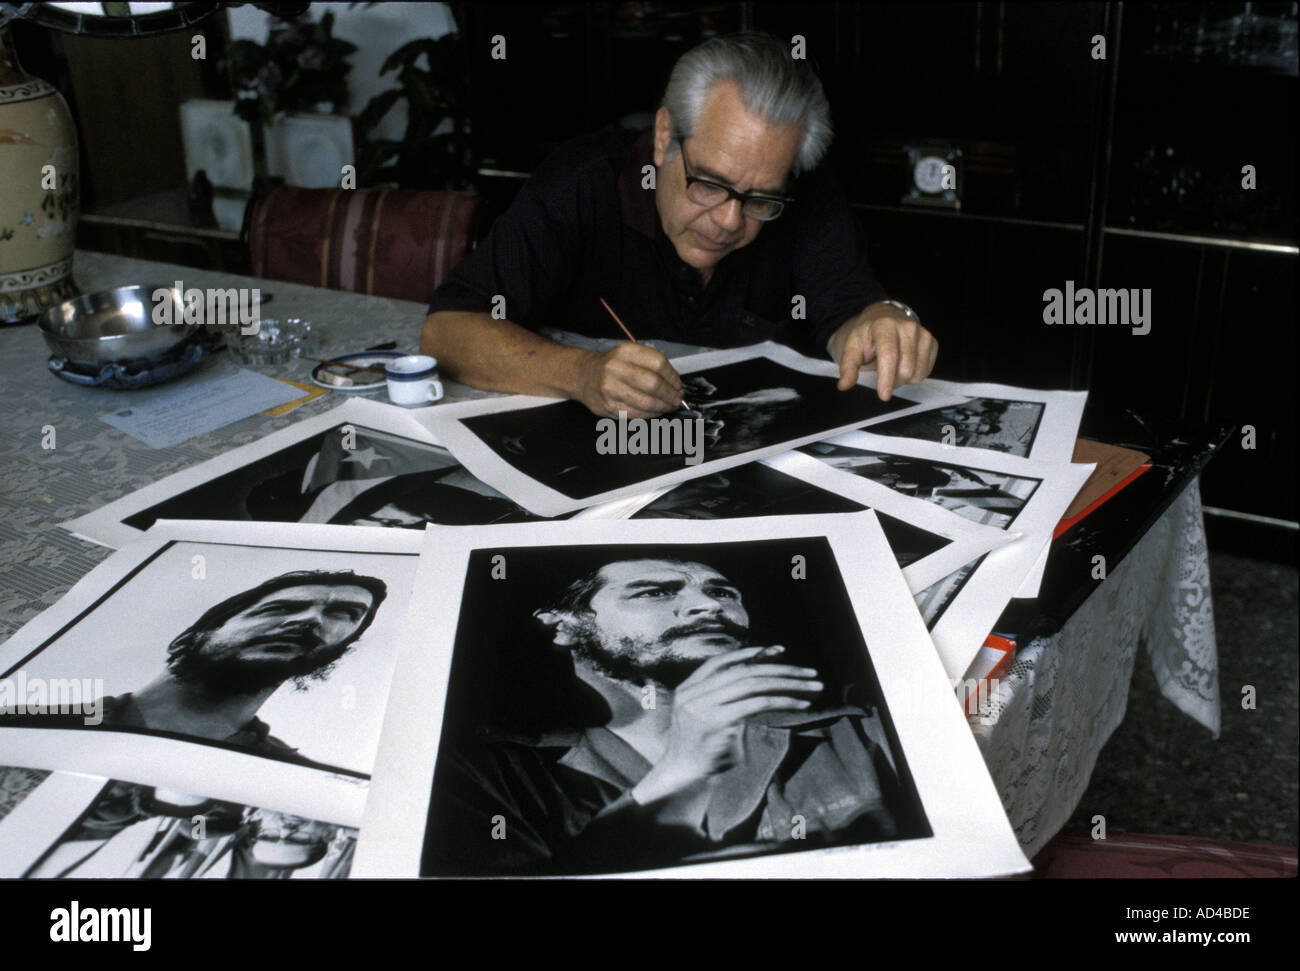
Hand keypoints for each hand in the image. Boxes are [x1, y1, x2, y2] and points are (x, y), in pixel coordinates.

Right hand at [575, 342, 684, 417]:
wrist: (583, 375)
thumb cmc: (613, 366)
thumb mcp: (630, 355)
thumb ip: (652, 366)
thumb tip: (676, 386)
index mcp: (625, 351)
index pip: (658, 363)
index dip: (673, 377)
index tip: (678, 386)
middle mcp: (615, 368)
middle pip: (653, 384)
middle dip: (670, 395)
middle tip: (677, 400)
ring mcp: (610, 389)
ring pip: (646, 402)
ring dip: (663, 407)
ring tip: (668, 407)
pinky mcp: (608, 406)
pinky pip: (636, 414)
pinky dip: (651, 415)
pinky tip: (655, 412)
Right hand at [631, 645, 821, 804]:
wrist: (684, 777)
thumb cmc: (704, 748)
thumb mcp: (713, 715)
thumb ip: (729, 697)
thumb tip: (761, 676)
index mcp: (689, 687)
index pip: (721, 661)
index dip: (751, 653)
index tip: (780, 650)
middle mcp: (694, 693)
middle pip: (744, 671)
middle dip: (781, 670)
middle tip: (810, 673)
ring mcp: (704, 706)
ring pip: (753, 684)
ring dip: (788, 684)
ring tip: (813, 687)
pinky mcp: (718, 721)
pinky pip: (757, 703)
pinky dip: (783, 701)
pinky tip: (801, 704)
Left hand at [827, 303, 938, 399]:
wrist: (885, 317)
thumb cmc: (868, 334)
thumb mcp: (852, 346)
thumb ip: (848, 366)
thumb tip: (844, 384)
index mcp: (885, 325)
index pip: (889, 355)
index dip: (887, 378)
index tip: (884, 395)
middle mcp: (907, 327)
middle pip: (906, 368)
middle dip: (893, 381)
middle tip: (883, 377)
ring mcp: (923, 334)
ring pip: (917, 372)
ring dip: (904, 379)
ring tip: (893, 368)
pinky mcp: (932, 342)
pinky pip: (926, 371)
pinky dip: (915, 375)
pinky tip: (905, 365)